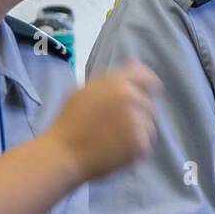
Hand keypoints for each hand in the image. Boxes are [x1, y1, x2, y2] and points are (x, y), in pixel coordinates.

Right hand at [48, 61, 160, 179]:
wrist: (64, 153)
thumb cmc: (70, 121)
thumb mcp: (86, 90)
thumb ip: (112, 77)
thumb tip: (133, 60)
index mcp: (118, 83)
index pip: (145, 76)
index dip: (149, 83)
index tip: (150, 90)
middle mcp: (131, 98)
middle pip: (149, 104)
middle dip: (138, 112)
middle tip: (117, 125)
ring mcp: (138, 121)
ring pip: (149, 124)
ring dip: (138, 130)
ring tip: (113, 138)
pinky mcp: (141, 143)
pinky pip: (146, 142)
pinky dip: (136, 147)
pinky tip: (116, 149)